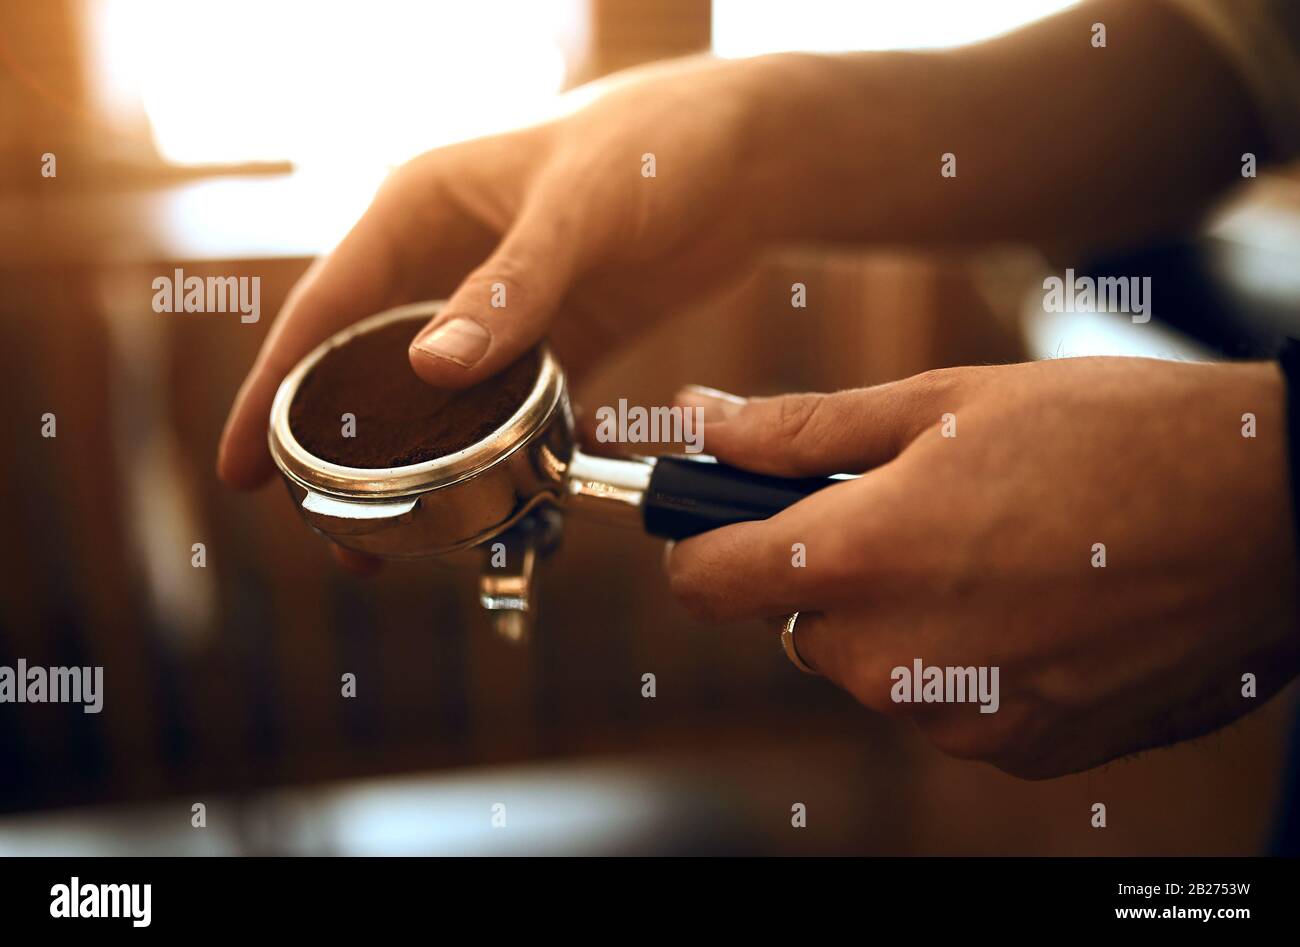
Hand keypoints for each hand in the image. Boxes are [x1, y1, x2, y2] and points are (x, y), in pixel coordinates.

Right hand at [218, 54, 791, 490]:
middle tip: (329, 532)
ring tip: (400, 541)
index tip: (241, 469)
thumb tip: (429, 369)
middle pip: (371, 371)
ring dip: (421, 469)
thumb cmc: (654, 145)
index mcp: (420, 213)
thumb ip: (508, 289)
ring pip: (440, 402)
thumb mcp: (575, 210)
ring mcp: (504, 310)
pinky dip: (499, 456)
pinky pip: (515, 411)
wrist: (751, 156)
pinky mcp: (561, 341)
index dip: (275, 390)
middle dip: (344, 452)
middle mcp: (448, 265)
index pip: (326, 311)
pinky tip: (490, 504)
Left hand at [668, 357, 1299, 777]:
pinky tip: (1037, 605)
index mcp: (857, 559)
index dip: (702, 541)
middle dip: (830, 571)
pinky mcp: (1020, 750)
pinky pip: (946, 706)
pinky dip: (967, 660)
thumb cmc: (1107, 436)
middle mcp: (893, 661)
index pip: (704, 582)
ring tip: (995, 550)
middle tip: (914, 510)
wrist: (1270, 513)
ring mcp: (958, 720)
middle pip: (794, 624)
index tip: (726, 516)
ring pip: (872, 667)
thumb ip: (797, 428)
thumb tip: (693, 422)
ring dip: (902, 616)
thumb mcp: (939, 405)